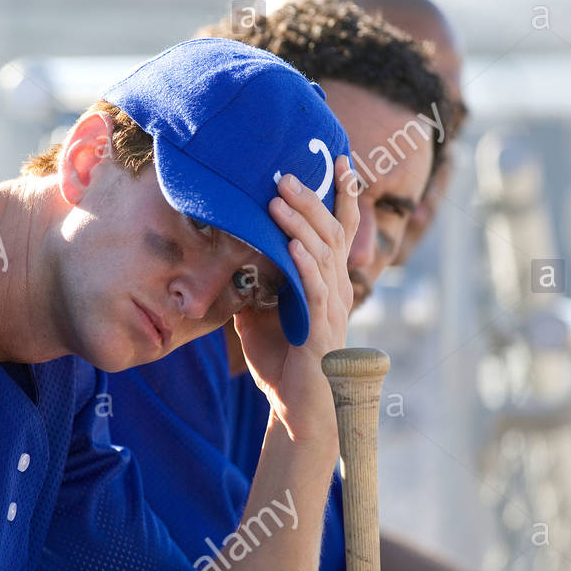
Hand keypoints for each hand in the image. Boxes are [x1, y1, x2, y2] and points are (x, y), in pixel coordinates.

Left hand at [235, 154, 357, 436]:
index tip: (339, 159)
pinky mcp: (323, 329)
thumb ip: (252, 285)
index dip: (342, 194)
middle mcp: (337, 288)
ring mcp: (334, 308)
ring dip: (300, 223)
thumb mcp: (258, 315)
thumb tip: (228, 258)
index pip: (339, 229)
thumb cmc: (283, 363)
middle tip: (284, 173)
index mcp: (327, 282)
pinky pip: (315, 289)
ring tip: (278, 199)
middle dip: (309, 200)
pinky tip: (291, 245)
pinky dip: (304, 265)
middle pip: (330, 232)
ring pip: (321, 254)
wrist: (298, 410)